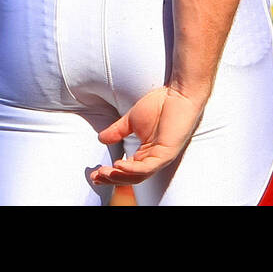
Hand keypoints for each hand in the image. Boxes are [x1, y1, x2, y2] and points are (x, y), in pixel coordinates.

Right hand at [89, 85, 206, 185]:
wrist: (179, 92)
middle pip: (131, 177)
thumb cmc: (160, 104)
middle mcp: (153, 158)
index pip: (126, 170)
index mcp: (146, 153)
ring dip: (119, 176)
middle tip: (95, 177)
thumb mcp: (132, 120)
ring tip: (104, 172)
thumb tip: (101, 139)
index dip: (110, 173)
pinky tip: (119, 165)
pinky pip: (148, 167)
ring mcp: (161, 157)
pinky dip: (133, 169)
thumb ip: (117, 131)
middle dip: (112, 179)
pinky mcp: (167, 153)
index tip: (93, 173)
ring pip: (138, 176)